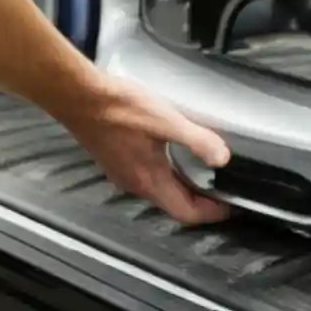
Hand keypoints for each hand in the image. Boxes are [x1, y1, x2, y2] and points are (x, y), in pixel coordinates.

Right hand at [63, 78, 232, 224]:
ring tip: (203, 171)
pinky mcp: (117, 160)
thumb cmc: (119, 109)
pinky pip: (148, 176)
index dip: (212, 213)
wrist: (79, 97)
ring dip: (184, 186)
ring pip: (161, 191)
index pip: (186, 213)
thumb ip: (197, 140)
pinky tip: (173, 153)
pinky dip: (167, 173)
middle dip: (201, 201)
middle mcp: (136, 184)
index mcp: (150, 181)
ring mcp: (123, 173)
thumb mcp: (166, 121)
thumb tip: (223, 159)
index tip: (231, 205)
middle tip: (223, 188)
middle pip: (174, 205)